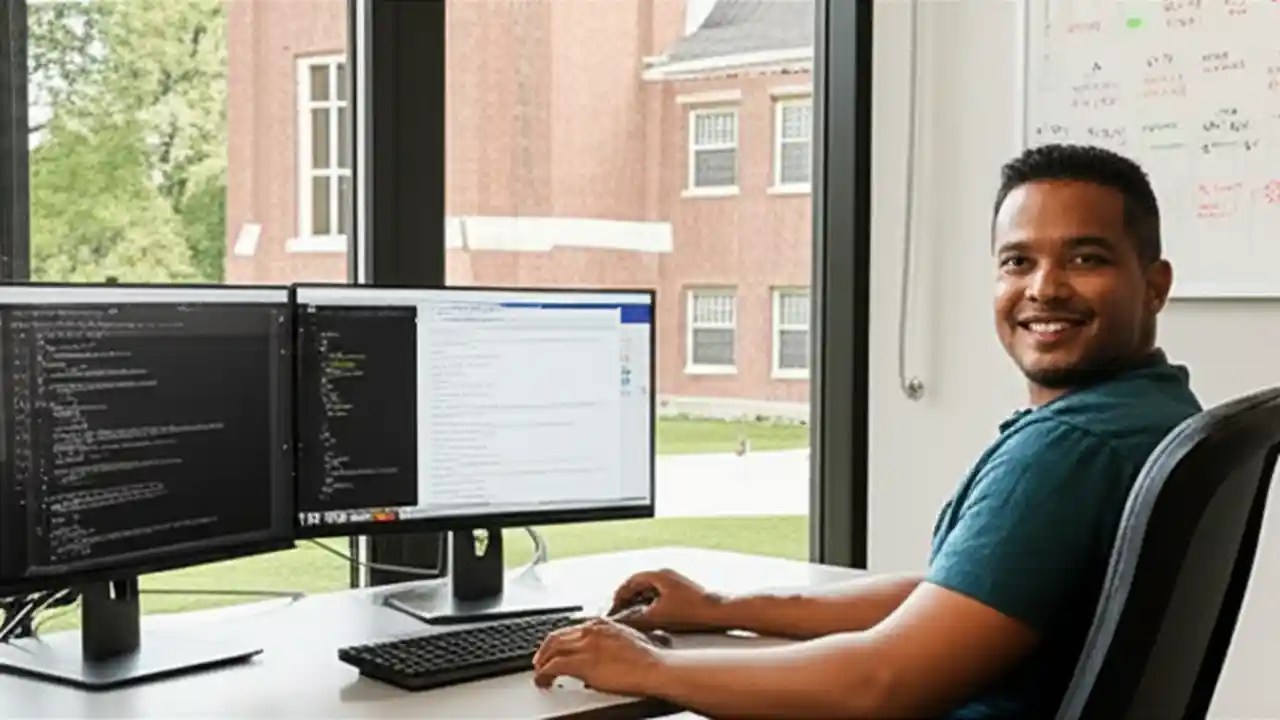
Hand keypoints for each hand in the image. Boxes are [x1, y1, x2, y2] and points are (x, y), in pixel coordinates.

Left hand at [532, 617, 666, 695]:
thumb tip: (603, 654)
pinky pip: (553, 666)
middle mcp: (590, 630)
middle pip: (556, 637)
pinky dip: (543, 674)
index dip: (559, 641)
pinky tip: (543, 681)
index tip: (555, 649)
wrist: (654, 667)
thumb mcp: (629, 639)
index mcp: (601, 624)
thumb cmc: (648, 658)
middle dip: (545, 650)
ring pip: (551, 650)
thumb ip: (612, 641)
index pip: (570, 629)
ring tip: (540, 673)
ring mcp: (585, 645)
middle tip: (540, 661)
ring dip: (542, 663)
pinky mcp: (581, 662)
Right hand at [608, 568, 723, 631]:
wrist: (721, 613)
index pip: (629, 583)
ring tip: (633, 620)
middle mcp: (666, 575)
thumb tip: (618, 623)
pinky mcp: (683, 593)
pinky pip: (660, 597)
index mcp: (657, 575)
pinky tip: (651, 621)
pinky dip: (651, 607)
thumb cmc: (691, 613)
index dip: (618, 599)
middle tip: (619, 616)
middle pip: (638, 586)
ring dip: (639, 605)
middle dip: (627, 602)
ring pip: (649, 592)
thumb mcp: (657, 618)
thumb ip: (635, 620)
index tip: (612, 613)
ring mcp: (675, 583)